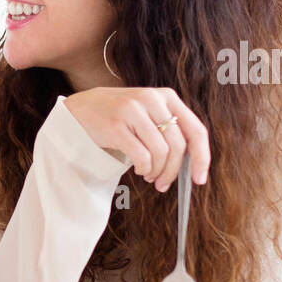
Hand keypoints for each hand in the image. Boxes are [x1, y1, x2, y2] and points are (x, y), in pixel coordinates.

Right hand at [63, 87, 210, 190]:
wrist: (79, 109)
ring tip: (148, 176)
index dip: (202, 157)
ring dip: (156, 171)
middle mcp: (151, 100)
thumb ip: (168, 128)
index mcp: (165, 97)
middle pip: (178, 145)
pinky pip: (141, 156)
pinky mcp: (116, 126)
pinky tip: (138, 169)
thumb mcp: (147, 113)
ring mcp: (133, 111)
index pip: (195, 130)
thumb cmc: (117, 116)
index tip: (200, 179)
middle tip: (163, 184)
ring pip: (161, 153)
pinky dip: (143, 168)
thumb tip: (192, 163)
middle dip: (173, 171)